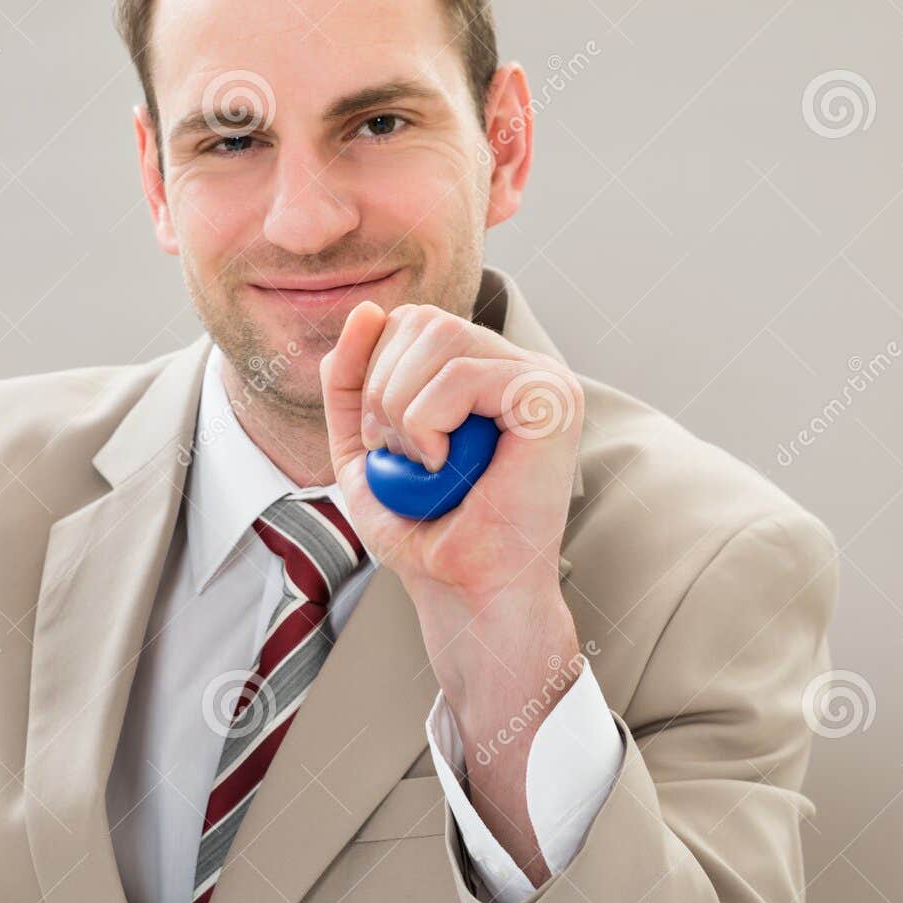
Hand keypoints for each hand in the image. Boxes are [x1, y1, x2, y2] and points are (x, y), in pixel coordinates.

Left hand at [319, 300, 588, 882]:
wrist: (463, 591)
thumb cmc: (427, 532)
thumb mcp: (365, 446)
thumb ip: (351, 379)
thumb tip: (366, 310)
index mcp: (484, 371)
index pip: (411, 321)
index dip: (374, 373)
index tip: (385, 444)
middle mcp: (520, 366)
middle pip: (422, 319)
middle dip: (383, 392)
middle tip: (403, 460)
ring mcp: (542, 378)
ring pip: (439, 337)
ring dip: (402, 411)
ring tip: (425, 467)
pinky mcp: (551, 399)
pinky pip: (462, 373)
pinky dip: (428, 423)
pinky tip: (447, 467)